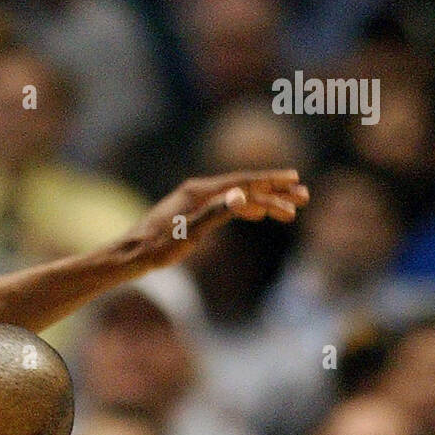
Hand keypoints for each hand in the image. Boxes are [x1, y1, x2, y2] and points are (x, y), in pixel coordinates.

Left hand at [115, 169, 309, 273]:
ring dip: (265, 202)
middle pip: (245, 187)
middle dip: (276, 192)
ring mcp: (196, 200)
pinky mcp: (193, 212)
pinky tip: (258, 215)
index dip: (271, 181)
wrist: (131, 255)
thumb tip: (242, 197)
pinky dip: (247, 208)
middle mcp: (199, 190)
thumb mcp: (188, 233)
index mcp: (200, 191)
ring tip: (290, 211)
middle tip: (304, 196)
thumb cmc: (157, 248)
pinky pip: (227, 206)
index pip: (244, 182)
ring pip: (238, 197)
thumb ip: (215, 213)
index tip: (295, 179)